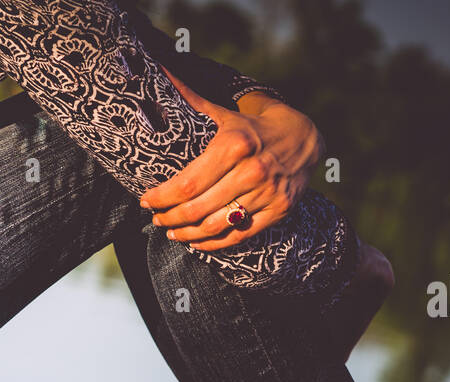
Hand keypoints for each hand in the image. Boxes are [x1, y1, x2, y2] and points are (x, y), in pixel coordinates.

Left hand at [140, 67, 322, 250]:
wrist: (304, 138)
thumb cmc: (252, 127)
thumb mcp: (224, 113)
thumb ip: (190, 100)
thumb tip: (158, 71)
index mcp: (234, 145)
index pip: (187, 183)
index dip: (161, 197)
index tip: (145, 200)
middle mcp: (252, 170)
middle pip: (197, 208)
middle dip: (169, 217)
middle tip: (155, 219)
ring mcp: (267, 193)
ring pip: (215, 226)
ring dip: (187, 234)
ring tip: (171, 231)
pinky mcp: (279, 211)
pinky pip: (239, 236)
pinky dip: (213, 244)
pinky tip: (196, 241)